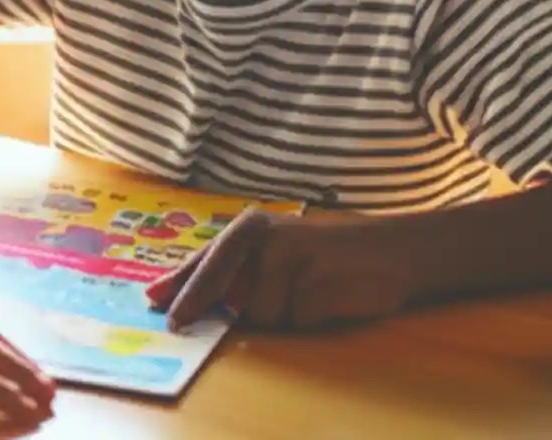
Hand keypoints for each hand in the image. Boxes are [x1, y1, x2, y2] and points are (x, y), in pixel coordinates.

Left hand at [146, 209, 414, 331]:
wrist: (392, 248)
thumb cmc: (321, 253)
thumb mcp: (270, 251)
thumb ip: (226, 270)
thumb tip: (170, 295)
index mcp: (249, 227)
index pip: (205, 262)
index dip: (180, 289)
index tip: (159, 309)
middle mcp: (266, 239)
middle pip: (226, 293)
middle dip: (210, 309)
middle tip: (180, 323)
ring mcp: (293, 260)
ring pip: (261, 315)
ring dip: (280, 315)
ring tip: (305, 293)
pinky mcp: (319, 284)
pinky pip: (295, 320)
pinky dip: (307, 318)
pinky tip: (326, 297)